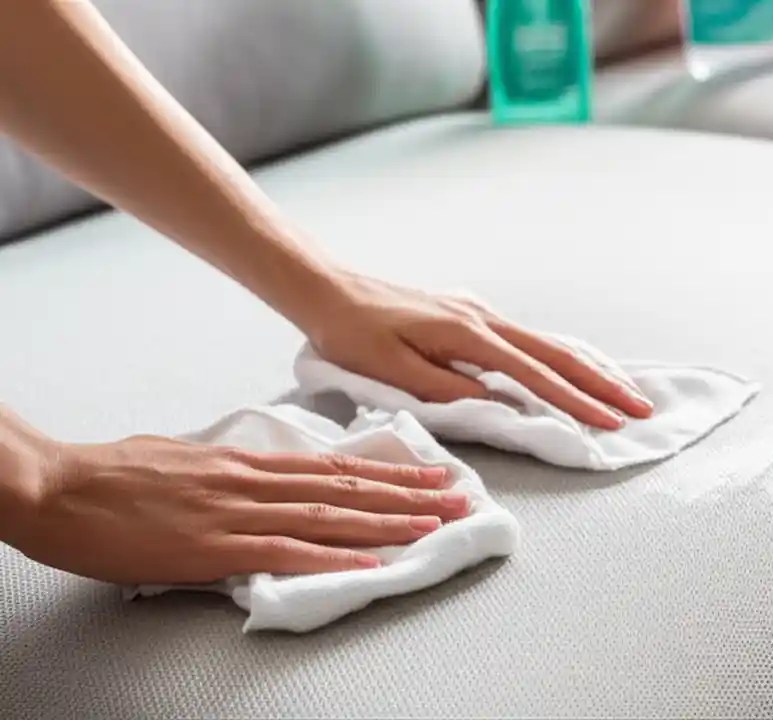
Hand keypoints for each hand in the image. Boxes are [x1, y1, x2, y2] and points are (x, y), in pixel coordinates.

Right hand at [6, 433, 470, 584]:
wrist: (59, 485)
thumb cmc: (112, 475)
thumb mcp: (184, 461)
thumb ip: (228, 472)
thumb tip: (256, 481)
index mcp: (246, 463)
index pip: (334, 468)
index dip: (388, 473)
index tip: (429, 475)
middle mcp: (253, 482)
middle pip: (346, 488)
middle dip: (408, 494)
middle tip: (458, 497)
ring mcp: (237, 512)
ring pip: (329, 516)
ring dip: (388, 522)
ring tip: (434, 524)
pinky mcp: (214, 545)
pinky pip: (285, 552)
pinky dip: (333, 558)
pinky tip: (369, 563)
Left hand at [302, 273, 654, 429]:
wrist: (329, 290)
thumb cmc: (353, 334)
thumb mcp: (393, 371)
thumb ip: (448, 391)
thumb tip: (501, 406)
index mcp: (468, 335)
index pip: (535, 375)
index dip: (575, 402)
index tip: (608, 423)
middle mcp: (485, 319)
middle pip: (559, 354)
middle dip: (604, 383)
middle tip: (642, 407)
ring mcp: (483, 314)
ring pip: (551, 343)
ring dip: (591, 369)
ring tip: (626, 391)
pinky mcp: (475, 317)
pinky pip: (533, 339)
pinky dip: (566, 357)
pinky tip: (579, 367)